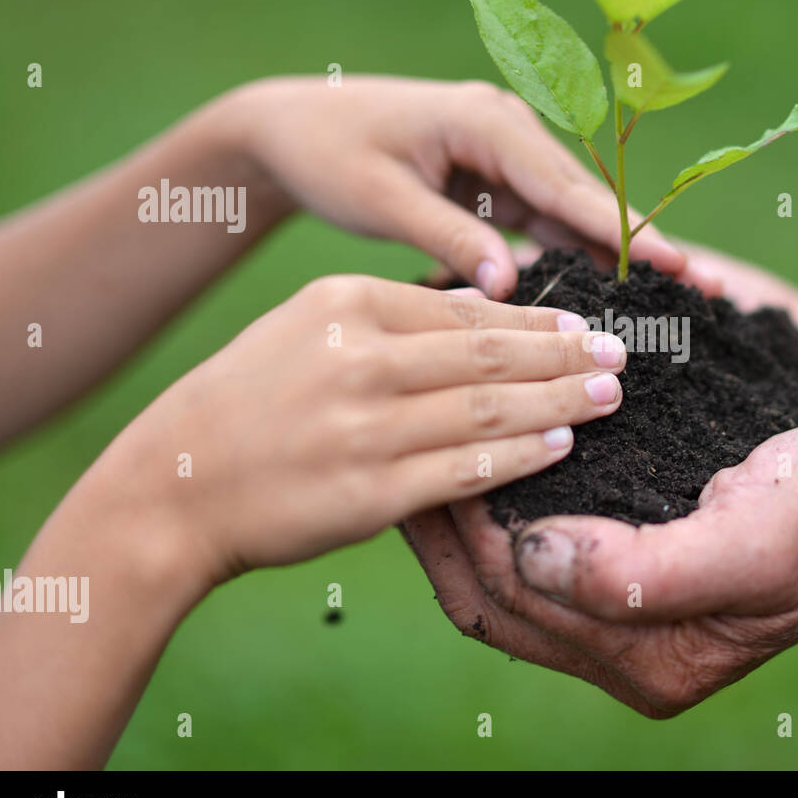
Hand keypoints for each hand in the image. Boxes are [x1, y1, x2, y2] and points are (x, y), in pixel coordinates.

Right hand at [85, 276, 628, 585]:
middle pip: (488, 356)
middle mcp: (359, 360)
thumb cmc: (252, 399)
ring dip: (558, 402)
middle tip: (620, 355)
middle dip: (564, 356)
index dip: (535, 321)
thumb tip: (485, 310)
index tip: (583, 325)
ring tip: (608, 395)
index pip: (464, 310)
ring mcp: (365, 428)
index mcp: (347, 306)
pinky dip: (519, 456)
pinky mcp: (368, 492)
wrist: (177, 483)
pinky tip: (561, 444)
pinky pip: (464, 469)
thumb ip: (394, 316)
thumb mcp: (309, 327)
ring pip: (487, 409)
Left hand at [222, 76, 695, 297]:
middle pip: (589, 197)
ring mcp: (507, 157)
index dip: (625, 230)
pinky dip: (582, 254)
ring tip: (684, 294)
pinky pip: (549, 223)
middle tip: (709, 284)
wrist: (292, 128)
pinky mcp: (497, 182)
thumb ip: (447, 238)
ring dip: (624, 254)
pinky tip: (620, 290)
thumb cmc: (329, 154)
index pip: (568, 183)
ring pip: (577, 213)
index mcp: (486, 121)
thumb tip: (507, 286)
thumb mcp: (381, 198)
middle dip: (648, 243)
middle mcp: (509, 132)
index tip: (677, 265)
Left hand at [401, 420, 797, 716]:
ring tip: (425, 434)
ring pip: (507, 569)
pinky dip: (505, 495)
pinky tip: (488, 443)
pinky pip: (543, 541)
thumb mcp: (752, 545)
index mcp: (650, 663)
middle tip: (404, 434)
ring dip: (464, 506)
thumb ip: (642, 574)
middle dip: (441, 519)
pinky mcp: (637, 561)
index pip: (512, 603)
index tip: (432, 448)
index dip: (460, 531)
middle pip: (493, 593)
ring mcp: (630, 607)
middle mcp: (628, 647)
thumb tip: (532, 557)